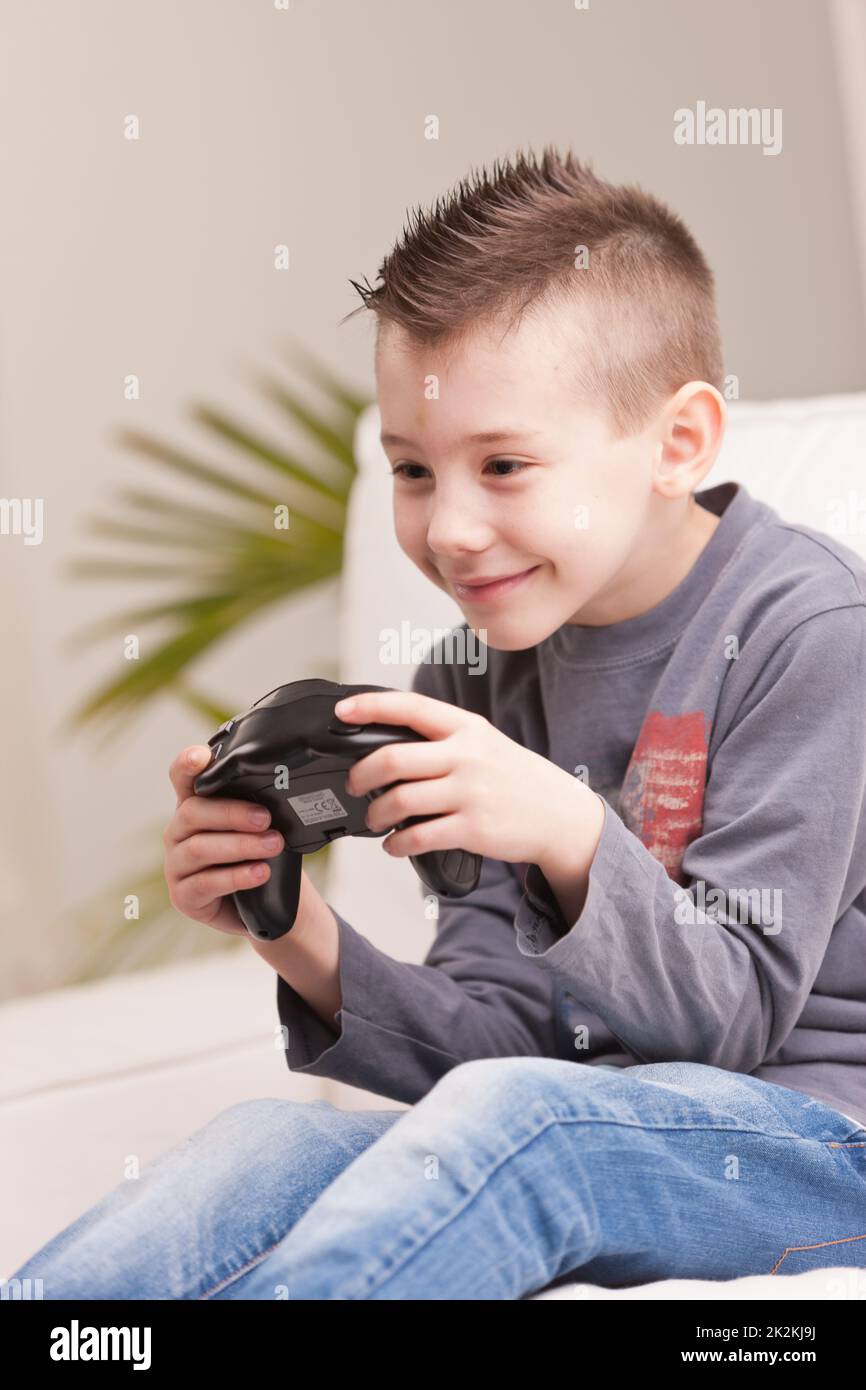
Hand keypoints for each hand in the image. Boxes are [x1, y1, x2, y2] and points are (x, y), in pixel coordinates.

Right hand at [163, 745, 286, 935]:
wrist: (263, 902)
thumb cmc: (257, 854)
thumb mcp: (260, 825)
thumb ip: (259, 804)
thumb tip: (289, 787)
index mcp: (194, 805)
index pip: (182, 778)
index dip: (187, 764)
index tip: (201, 756)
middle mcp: (179, 832)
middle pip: (193, 812)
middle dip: (233, 813)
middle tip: (267, 819)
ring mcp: (176, 864)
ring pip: (200, 848)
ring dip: (241, 845)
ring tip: (273, 845)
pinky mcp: (183, 896)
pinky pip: (206, 883)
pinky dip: (237, 876)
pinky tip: (260, 872)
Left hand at [337, 690, 594, 867]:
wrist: (560, 815)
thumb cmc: (515, 778)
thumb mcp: (485, 743)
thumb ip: (443, 738)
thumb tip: (387, 741)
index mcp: (466, 728)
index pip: (410, 707)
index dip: (370, 707)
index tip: (341, 710)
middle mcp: (467, 756)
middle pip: (392, 758)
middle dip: (360, 775)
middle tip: (354, 784)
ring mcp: (470, 793)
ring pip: (399, 801)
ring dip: (375, 814)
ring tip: (374, 819)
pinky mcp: (473, 829)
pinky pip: (418, 837)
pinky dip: (395, 844)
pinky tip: (394, 844)